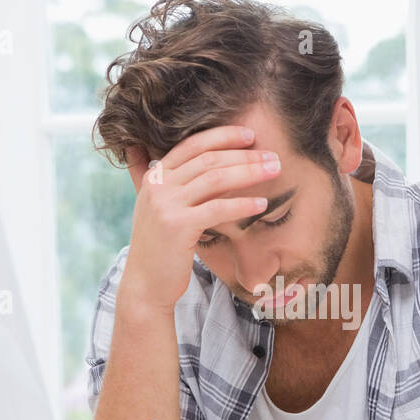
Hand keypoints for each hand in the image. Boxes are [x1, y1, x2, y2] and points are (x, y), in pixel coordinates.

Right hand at [117, 126, 281, 316]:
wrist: (145, 284)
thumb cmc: (161, 248)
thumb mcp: (162, 209)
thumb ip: (173, 185)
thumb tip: (199, 165)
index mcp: (155, 176)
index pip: (192, 145)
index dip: (222, 136)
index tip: (249, 135)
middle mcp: (158, 186)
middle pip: (208, 159)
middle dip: (244, 155)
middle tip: (272, 155)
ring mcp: (165, 205)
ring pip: (215, 178)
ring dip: (249, 172)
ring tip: (274, 171)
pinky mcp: (177, 226)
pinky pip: (217, 208)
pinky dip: (242, 204)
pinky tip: (262, 204)